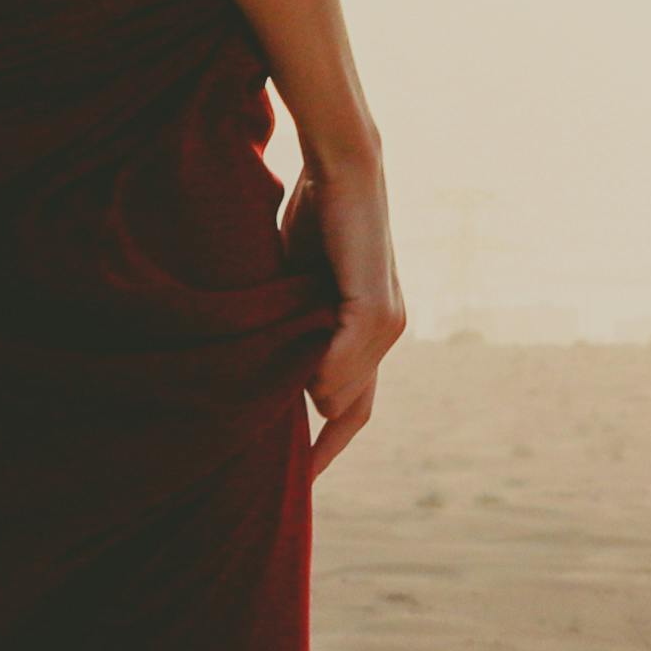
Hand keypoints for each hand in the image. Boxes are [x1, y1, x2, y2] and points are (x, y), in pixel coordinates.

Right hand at [283, 141, 405, 473]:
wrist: (340, 169)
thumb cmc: (314, 219)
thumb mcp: (296, 287)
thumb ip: (290, 329)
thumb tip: (266, 370)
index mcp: (367, 333)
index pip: (353, 407)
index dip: (328, 445)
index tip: (301, 481)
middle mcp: (384, 334)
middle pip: (352, 411)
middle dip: (321, 444)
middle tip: (283, 477)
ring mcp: (385, 323)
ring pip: (342, 391)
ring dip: (307, 403)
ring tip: (266, 423)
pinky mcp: (375, 305)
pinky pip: (345, 362)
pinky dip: (322, 378)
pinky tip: (300, 385)